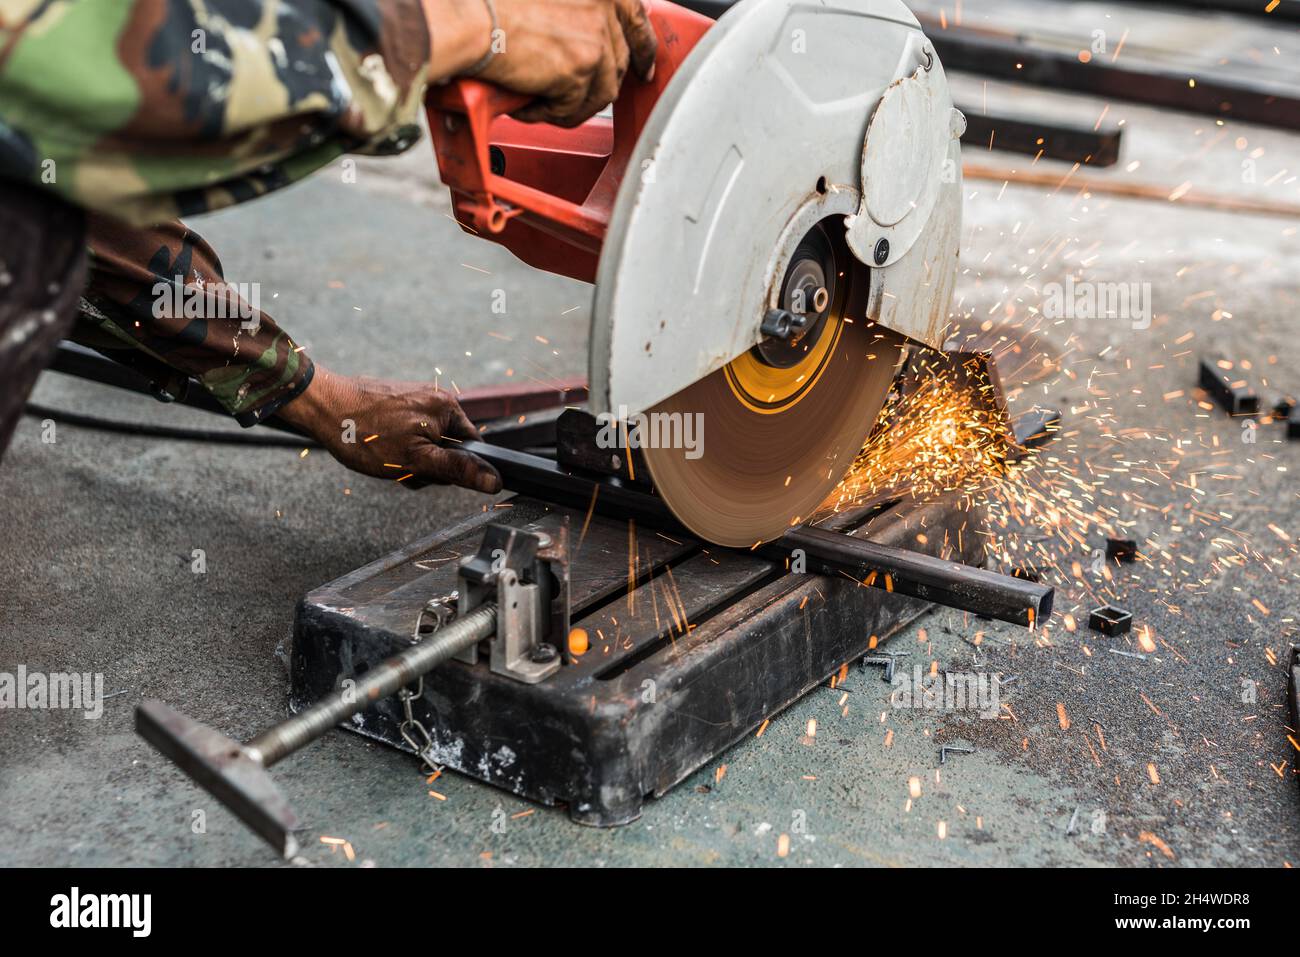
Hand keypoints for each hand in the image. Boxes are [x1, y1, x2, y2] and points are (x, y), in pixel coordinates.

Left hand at [277, 367, 501, 493]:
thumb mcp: (416, 460)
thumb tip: (494, 480)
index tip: (427, 470)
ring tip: (385, 455)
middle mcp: (435, 397)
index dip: (452, 468)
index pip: (472, 449)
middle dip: (427, 463)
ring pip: (425, 442)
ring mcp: (414, 398)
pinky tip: (378, 446)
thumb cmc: (366, 433)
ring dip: (409, 457)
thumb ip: (457, 470)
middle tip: (401, 465)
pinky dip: (396, 445)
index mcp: (448, 407)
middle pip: (447, 446)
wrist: (322, 406)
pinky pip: (408, 432)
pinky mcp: (396, 401)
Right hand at [427, 0, 657, 126]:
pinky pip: (575, 109)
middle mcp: (605, 7)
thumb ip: (578, 12)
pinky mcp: (580, 69)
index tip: (643, 67)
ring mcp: (596, 39)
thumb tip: (590, 41)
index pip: (637, 21)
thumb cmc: (495, 5)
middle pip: (617, 64)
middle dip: (593, 85)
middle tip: (568, 95)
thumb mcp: (553, 1)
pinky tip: (528, 104)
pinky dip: (551, 114)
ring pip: (600, 93)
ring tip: (540, 100)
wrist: (472, 20)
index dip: (642, 49)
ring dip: (571, 104)